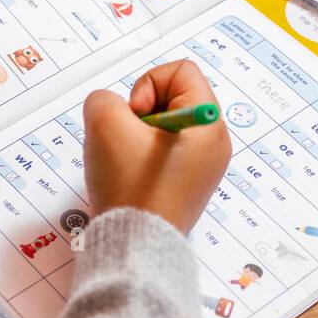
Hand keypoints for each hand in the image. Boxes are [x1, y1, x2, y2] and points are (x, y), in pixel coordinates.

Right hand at [82, 59, 231, 233]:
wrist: (134, 245)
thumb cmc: (129, 185)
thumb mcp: (104, 123)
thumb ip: (103, 99)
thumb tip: (111, 110)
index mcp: (208, 125)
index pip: (180, 71)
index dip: (147, 85)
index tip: (134, 118)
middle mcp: (214, 145)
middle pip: (172, 98)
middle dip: (139, 113)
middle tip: (126, 141)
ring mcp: (201, 168)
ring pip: (162, 127)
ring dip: (134, 136)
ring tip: (123, 161)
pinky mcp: (186, 186)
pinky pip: (161, 153)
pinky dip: (139, 156)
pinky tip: (128, 177)